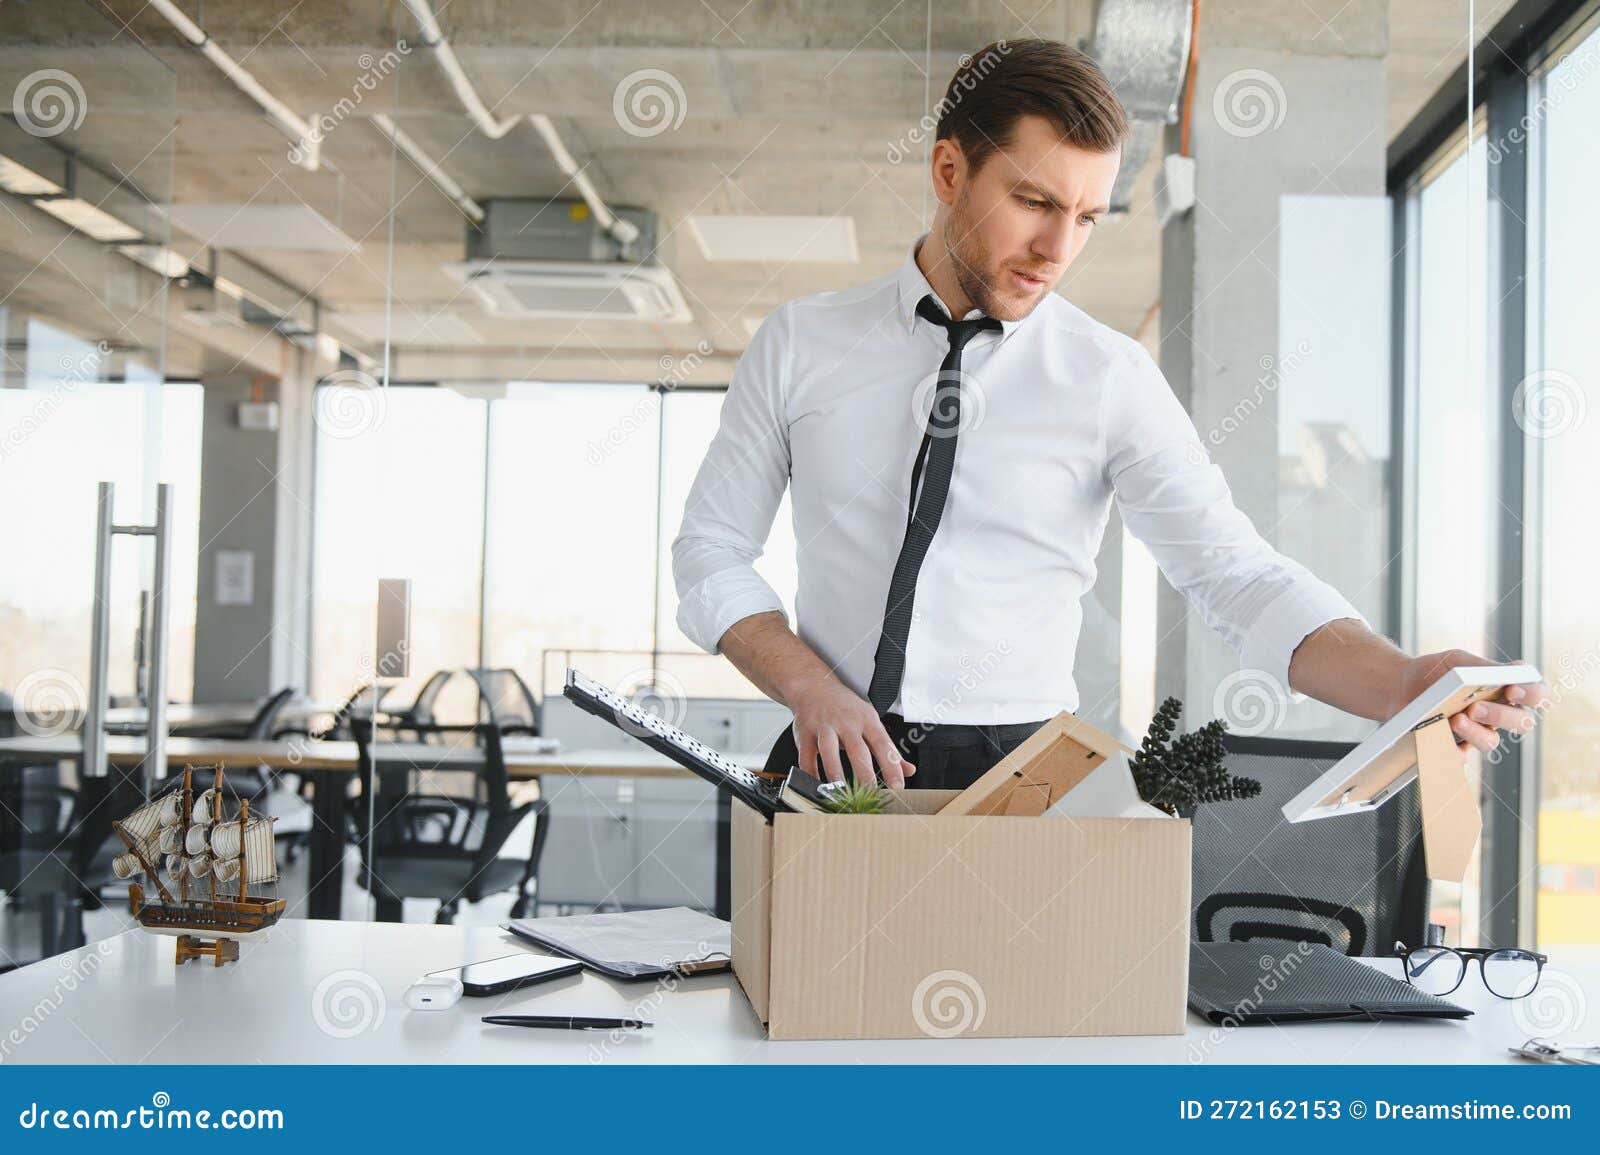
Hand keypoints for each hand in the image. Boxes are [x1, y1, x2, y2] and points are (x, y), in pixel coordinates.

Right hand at [787, 675, 914, 788]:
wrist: (815, 687)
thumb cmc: (846, 709)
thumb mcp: (871, 722)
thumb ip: (888, 749)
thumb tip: (909, 770)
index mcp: (867, 720)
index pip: (883, 745)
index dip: (891, 766)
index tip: (897, 787)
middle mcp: (846, 723)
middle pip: (857, 749)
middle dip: (864, 773)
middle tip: (871, 794)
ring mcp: (824, 727)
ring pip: (829, 750)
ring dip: (835, 771)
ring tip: (841, 791)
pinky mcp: (804, 734)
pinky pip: (806, 756)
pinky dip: (810, 773)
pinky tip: (816, 785)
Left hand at [1390, 649, 1549, 754]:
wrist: (1400, 685)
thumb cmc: (1436, 672)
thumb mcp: (1457, 661)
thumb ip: (1483, 667)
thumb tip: (1514, 671)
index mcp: (1507, 690)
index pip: (1538, 695)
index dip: (1533, 695)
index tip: (1511, 690)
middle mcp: (1499, 714)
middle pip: (1522, 723)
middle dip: (1501, 716)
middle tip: (1474, 707)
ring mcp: (1479, 732)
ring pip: (1492, 741)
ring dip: (1476, 732)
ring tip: (1455, 719)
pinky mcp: (1457, 747)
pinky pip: (1463, 757)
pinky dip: (1455, 752)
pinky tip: (1443, 742)